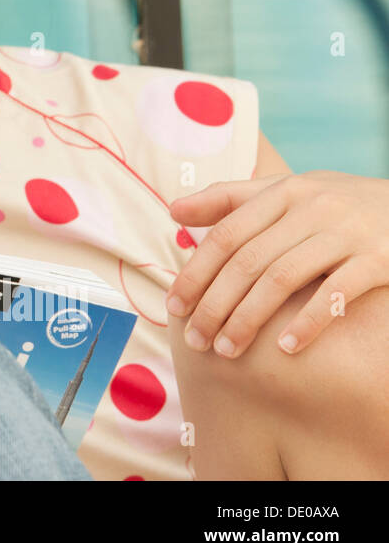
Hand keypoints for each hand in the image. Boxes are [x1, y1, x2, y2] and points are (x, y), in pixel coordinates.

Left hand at [165, 170, 388, 356]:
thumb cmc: (337, 205)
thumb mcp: (290, 193)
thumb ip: (232, 199)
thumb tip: (174, 210)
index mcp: (284, 192)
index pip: (226, 235)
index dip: (195, 272)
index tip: (173, 307)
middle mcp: (313, 207)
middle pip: (248, 261)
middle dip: (215, 304)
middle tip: (195, 340)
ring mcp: (347, 232)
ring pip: (283, 279)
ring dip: (249, 318)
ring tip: (227, 350)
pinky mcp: (380, 259)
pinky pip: (335, 295)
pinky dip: (307, 323)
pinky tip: (285, 349)